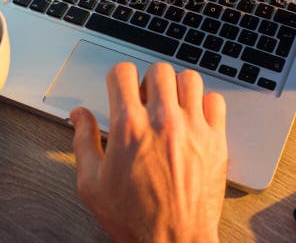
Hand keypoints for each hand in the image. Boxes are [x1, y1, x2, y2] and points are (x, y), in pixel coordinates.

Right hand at [71, 62, 226, 242]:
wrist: (175, 242)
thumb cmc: (134, 219)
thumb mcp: (91, 185)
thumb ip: (83, 142)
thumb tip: (79, 115)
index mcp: (129, 128)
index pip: (123, 72)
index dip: (118, 77)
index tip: (120, 88)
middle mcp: (162, 121)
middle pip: (159, 69)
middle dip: (149, 80)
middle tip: (146, 99)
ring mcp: (193, 128)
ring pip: (189, 78)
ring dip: (178, 87)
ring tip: (171, 105)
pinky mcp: (216, 140)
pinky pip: (216, 100)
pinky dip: (205, 104)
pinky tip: (194, 118)